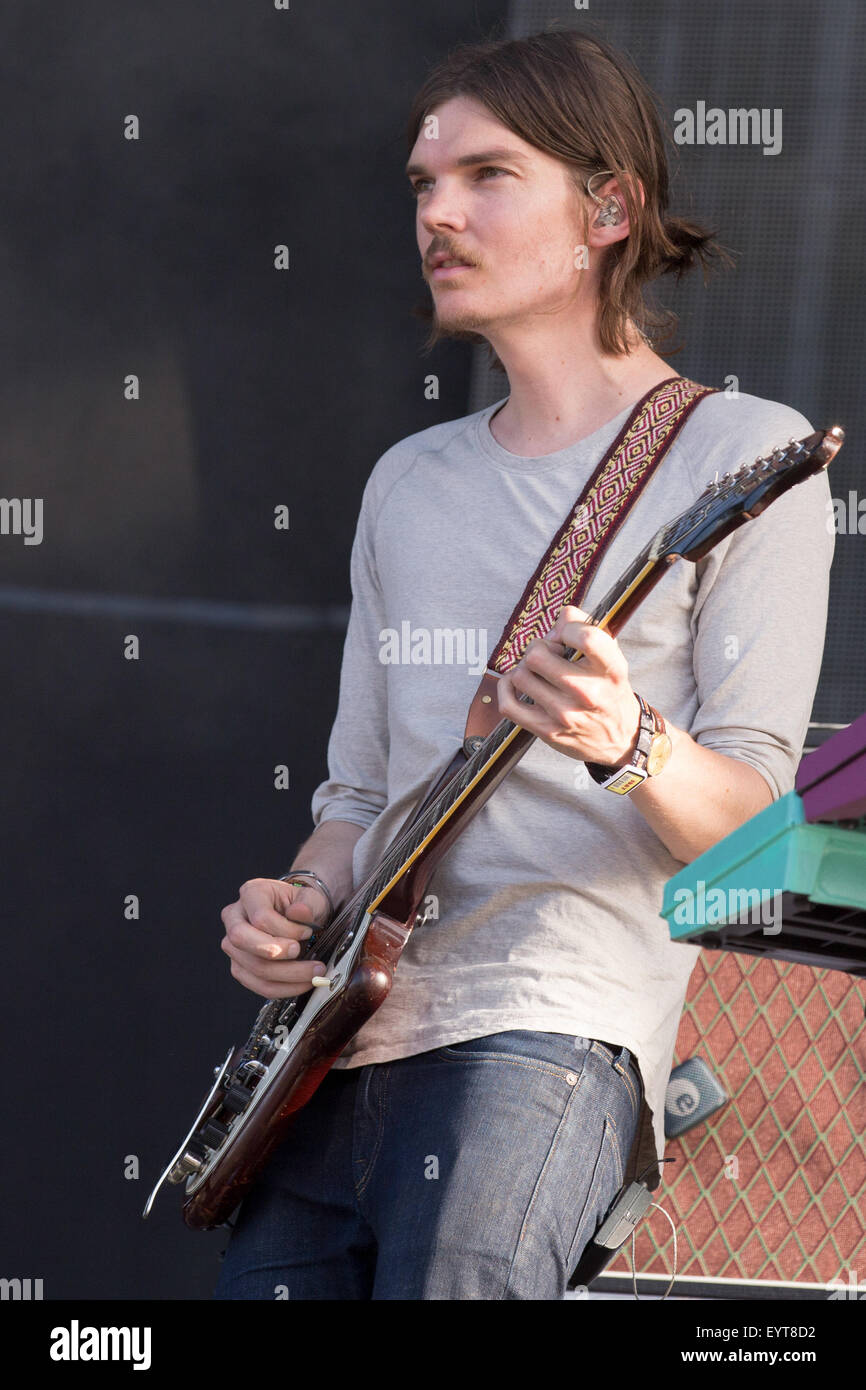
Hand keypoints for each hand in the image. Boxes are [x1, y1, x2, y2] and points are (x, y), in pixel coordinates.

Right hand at [220, 877, 326, 998]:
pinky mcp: (240, 966)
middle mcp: (235, 917)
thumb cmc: (302, 904)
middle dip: (276, 953)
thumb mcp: (312, 897)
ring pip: (251, 967)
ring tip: (313, 973)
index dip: (286, 930)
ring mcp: (234, 944)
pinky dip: (283, 988)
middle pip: (241, 940)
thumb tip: (299, 912)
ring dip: (287, 976)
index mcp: (251, 893)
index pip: (260, 917)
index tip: (307, 932)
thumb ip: (308, 903)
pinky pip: (257, 984)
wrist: (301, 916)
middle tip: (301, 952)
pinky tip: (302, 983)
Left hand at [496, 604, 640, 766]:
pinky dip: (506, 688)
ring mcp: (565, 714)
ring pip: (521, 675)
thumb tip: (557, 622)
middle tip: (550, 656)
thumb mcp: (610, 657)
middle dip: (539, 648)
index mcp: (610, 670)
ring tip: (538, 673)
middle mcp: (588, 692)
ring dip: (524, 668)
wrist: (619, 738)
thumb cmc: (609, 690)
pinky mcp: (547, 730)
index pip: (585, 637)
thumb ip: (586, 627)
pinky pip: (508, 704)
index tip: (566, 637)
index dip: (567, 629)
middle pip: (537, 654)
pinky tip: (518, 684)